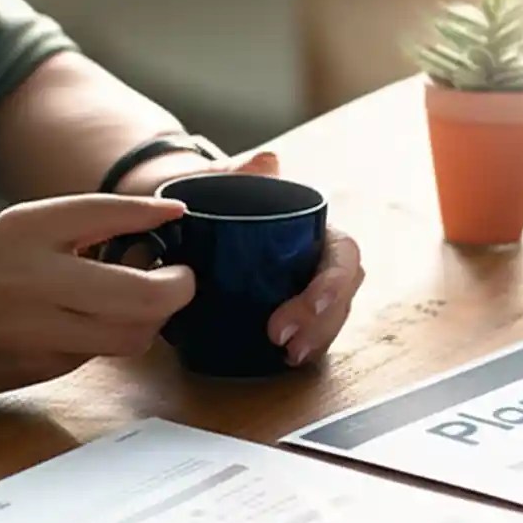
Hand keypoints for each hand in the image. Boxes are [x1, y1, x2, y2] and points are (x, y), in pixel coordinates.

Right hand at [0, 195, 193, 397]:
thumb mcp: (30, 227)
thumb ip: (100, 218)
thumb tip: (171, 214)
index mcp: (25, 235)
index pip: (100, 214)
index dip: (149, 214)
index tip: (177, 216)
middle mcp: (33, 284)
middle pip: (142, 297)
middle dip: (177, 287)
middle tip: (179, 276)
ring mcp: (39, 333)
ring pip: (132, 335)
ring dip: (153, 316)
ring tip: (145, 295)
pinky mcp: (44, 369)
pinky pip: (105, 354)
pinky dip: (121, 333)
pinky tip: (110, 317)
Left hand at [123, 149, 364, 366]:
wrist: (177, 219)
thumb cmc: (207, 196)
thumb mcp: (218, 180)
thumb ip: (241, 172)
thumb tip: (268, 162)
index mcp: (314, 229)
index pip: (345, 255)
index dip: (335, 283)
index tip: (311, 303)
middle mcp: (316, 259)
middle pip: (342, 294)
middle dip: (322, 322)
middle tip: (285, 340)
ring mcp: (304, 288)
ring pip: (331, 317)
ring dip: (317, 339)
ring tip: (289, 356)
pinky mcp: (288, 311)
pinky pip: (309, 331)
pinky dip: (304, 347)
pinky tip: (285, 360)